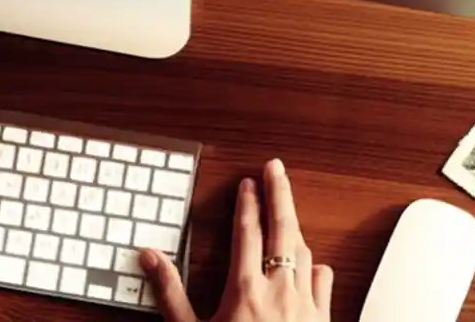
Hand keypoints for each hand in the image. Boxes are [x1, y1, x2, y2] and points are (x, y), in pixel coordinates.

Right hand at [139, 159, 332, 321]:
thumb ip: (170, 293)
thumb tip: (149, 257)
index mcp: (245, 289)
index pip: (247, 232)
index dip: (247, 203)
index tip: (247, 184)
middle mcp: (280, 291)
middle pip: (282, 228)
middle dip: (280, 193)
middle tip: (276, 168)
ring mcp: (306, 306)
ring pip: (305, 252)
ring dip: (294, 228)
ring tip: (286, 213)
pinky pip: (325, 283)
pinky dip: (317, 267)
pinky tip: (314, 265)